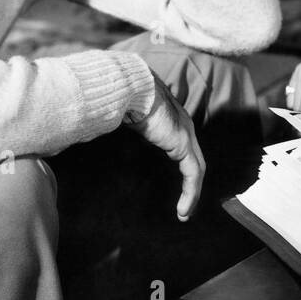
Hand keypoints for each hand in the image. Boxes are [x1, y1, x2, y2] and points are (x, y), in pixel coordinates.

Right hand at [124, 74, 204, 220]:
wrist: (129, 86)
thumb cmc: (123, 98)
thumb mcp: (126, 117)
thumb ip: (124, 126)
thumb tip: (103, 131)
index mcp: (171, 120)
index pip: (183, 147)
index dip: (182, 166)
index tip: (176, 185)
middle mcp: (183, 126)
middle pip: (194, 160)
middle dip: (191, 184)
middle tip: (186, 205)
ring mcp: (186, 135)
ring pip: (196, 170)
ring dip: (192, 193)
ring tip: (184, 213)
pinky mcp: (184, 144)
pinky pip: (193, 174)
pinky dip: (191, 193)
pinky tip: (184, 210)